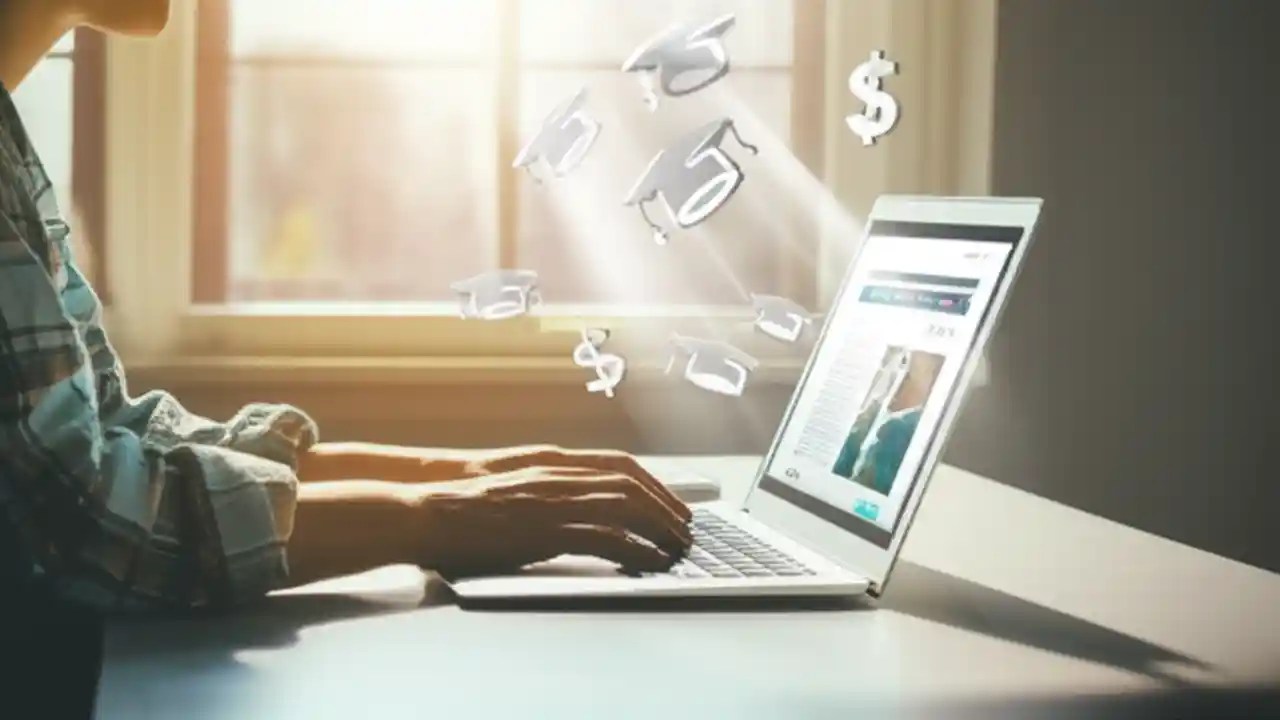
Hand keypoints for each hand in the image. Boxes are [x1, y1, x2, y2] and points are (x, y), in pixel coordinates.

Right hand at [412, 465, 692, 577]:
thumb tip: (578, 510)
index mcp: (555, 464)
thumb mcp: (518, 488)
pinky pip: (607, 537)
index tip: (673, 502)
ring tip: (677, 548)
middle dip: (666, 507)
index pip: (621, 465)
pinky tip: (650, 561)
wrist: (432, 511)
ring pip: (627, 507)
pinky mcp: (549, 530)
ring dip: (659, 527)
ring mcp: (556, 501)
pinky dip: (636, 549)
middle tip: (686, 529)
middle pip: (632, 484)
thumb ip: (551, 493)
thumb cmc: (467, 507)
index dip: (654, 483)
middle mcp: (562, 476)